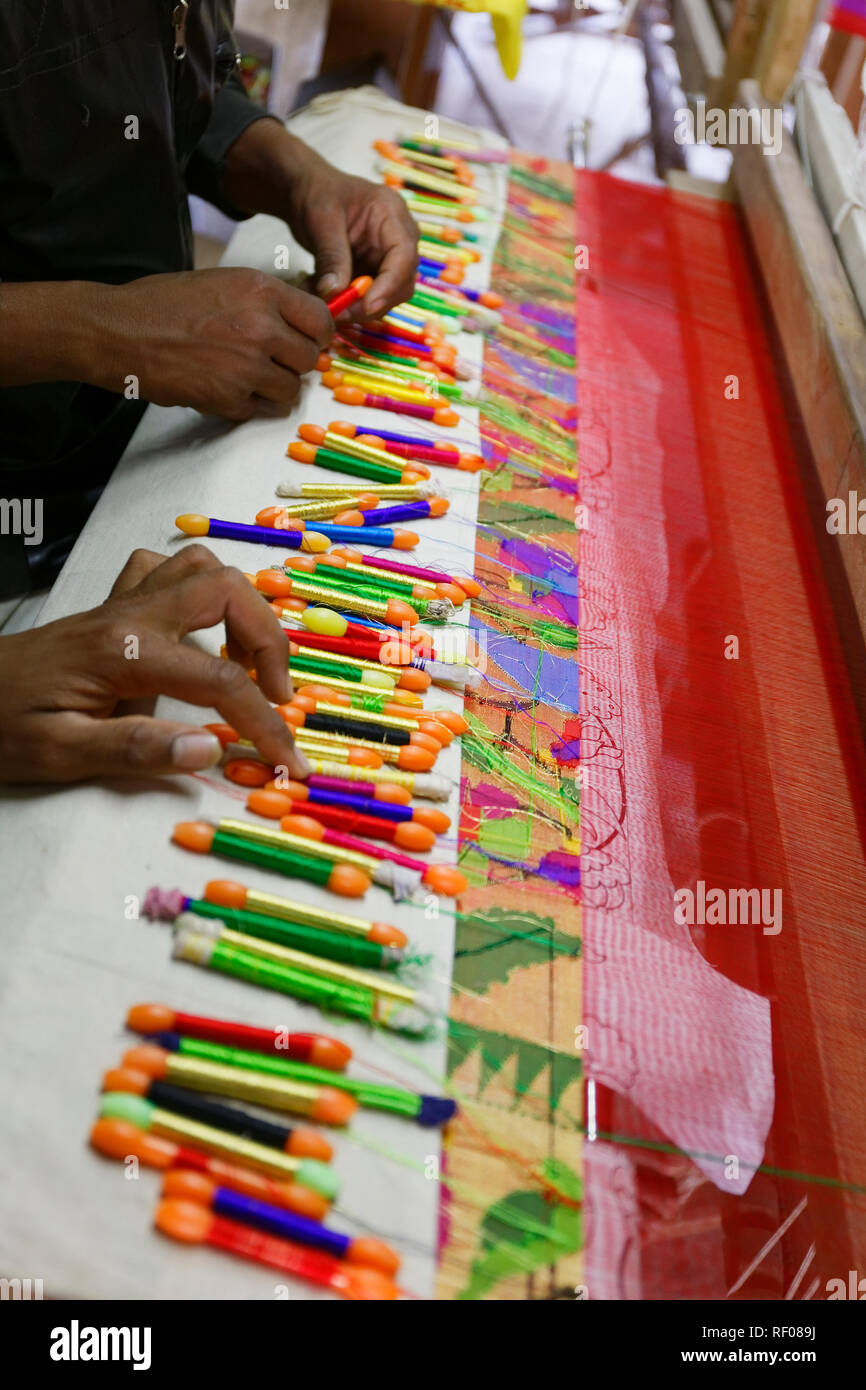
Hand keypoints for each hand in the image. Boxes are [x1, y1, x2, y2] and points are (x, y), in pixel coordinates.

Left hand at [0, 547, 308, 783]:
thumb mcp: (61, 753)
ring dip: (240, 608)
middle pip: (228, 591)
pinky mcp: (112, 608)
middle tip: (274, 695)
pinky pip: (164, 570)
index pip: (220, 682)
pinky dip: (195, 589)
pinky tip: (198, 630)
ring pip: (202, 567)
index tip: (293, 759)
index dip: (266, 722)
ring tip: (245, 663)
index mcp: (125, 653)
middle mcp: (130, 615)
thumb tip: (208, 750)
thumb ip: (137, 749)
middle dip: (268, 641)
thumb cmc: (1, 727)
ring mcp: (121, 604)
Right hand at [96, 268, 333, 419]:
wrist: (117, 331)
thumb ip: (263, 301)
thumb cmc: (162, 304)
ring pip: (291, 390)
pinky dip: (247, 405)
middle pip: (310, 358)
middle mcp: (261, 326)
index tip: (307, 341)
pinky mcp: (229, 398)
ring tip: (244, 377)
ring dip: (273, 388)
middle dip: (293, 363)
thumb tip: (299, 325)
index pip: (320, 320)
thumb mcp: (221, 283)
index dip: (317, 335)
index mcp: (261, 290)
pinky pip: (261, 410)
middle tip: (270, 361)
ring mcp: (247, 365)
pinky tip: (223, 388)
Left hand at [223, 123, 418, 319]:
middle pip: (401, 283)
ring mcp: (388, 257)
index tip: (366, 306)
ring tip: (324, 302)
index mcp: (392, 215)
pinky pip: (368, 297)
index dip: (389, 286)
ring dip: (356, 308)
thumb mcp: (321, 219)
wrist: (307, 191)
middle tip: (337, 312)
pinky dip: (347, 303)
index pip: (404, 257)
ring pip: (386, 296)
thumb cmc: (317, 193)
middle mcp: (398, 238)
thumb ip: (331, 256)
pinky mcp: (374, 272)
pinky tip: (323, 294)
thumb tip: (335, 294)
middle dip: (371, 303)